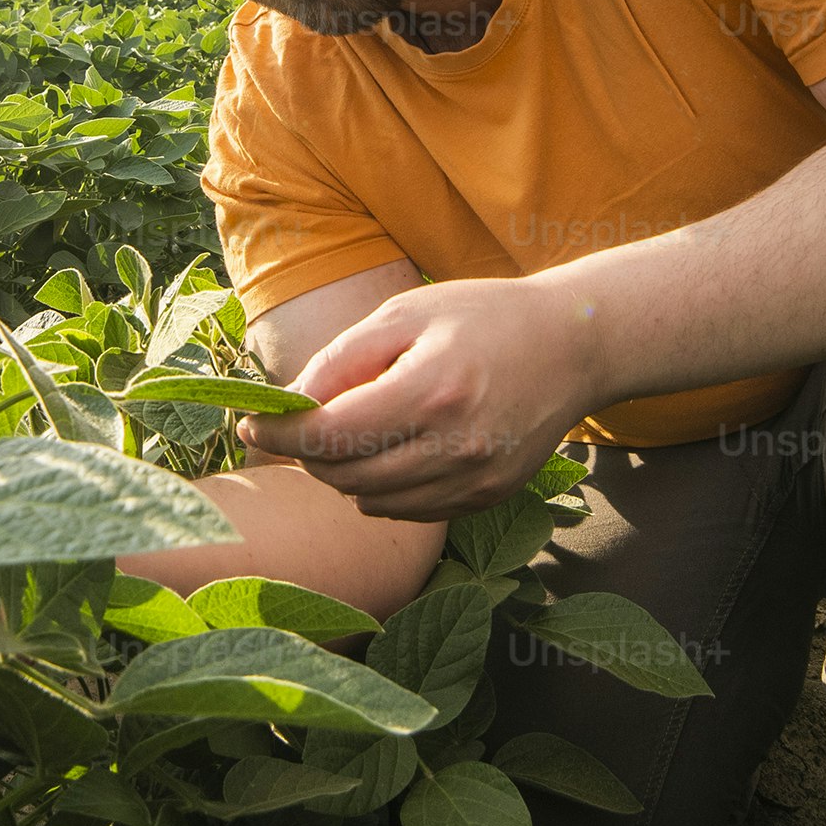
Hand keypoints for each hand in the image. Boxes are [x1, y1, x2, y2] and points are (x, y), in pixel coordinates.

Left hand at [249, 273, 601, 520]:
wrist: (573, 347)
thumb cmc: (483, 317)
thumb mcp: (406, 314)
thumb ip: (342, 359)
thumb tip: (291, 403)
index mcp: (431, 390)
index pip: (330, 434)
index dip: (280, 433)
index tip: (252, 421)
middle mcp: (456, 445)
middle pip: (345, 475)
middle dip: (308, 452)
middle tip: (302, 422)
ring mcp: (475, 480)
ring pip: (370, 502)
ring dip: (342, 474)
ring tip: (349, 432)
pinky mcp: (487, 497)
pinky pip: (408, 512)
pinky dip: (381, 491)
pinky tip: (389, 452)